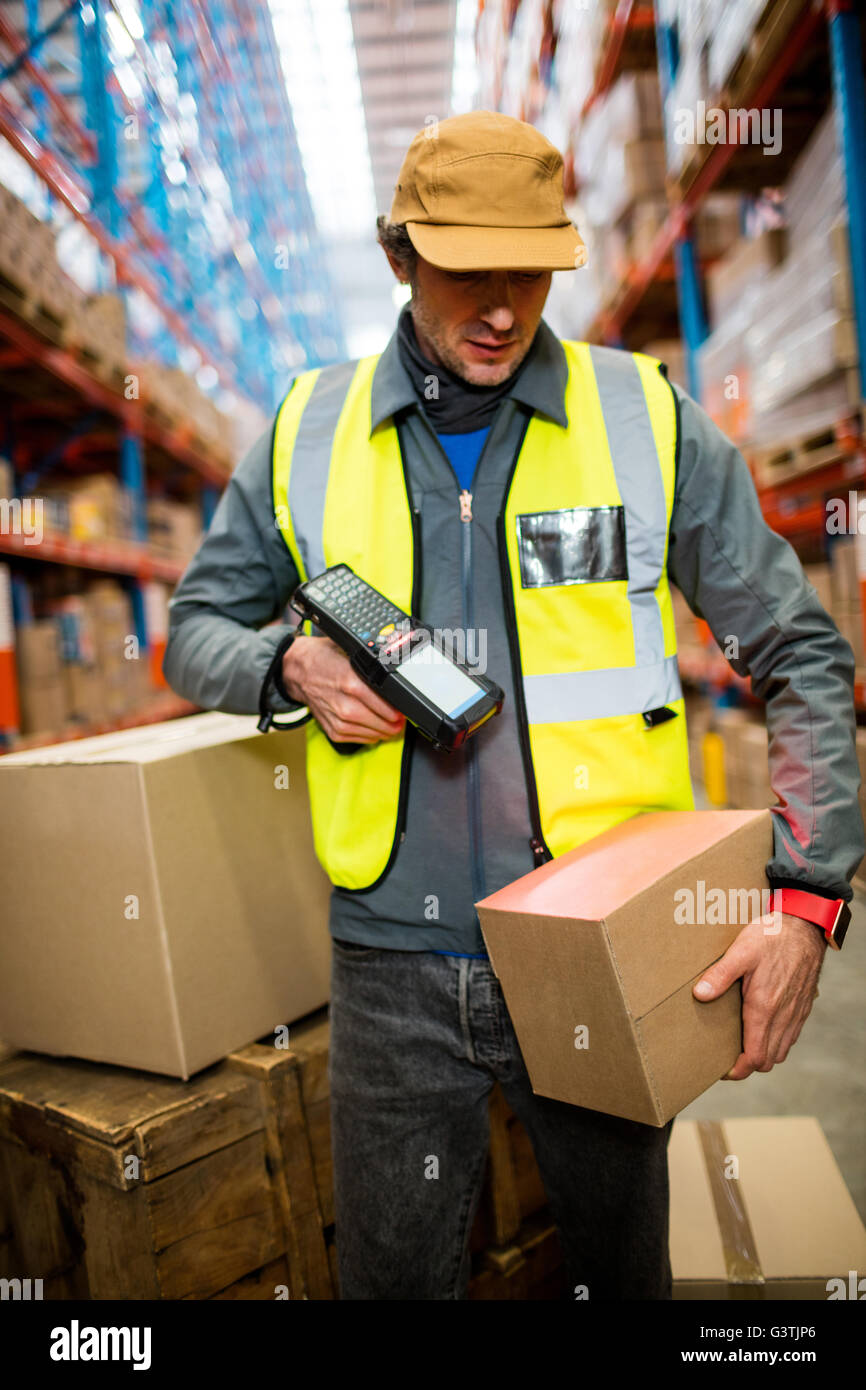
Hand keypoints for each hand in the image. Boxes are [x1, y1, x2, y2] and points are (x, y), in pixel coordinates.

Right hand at [283, 634, 405, 743]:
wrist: (298, 671)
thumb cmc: (324, 659)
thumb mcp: (350, 653)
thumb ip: (372, 664)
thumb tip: (396, 669)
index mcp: (351, 681)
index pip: (386, 704)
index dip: (399, 708)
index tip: (404, 707)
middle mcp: (344, 704)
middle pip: (382, 722)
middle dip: (396, 722)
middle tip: (401, 718)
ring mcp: (338, 720)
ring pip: (373, 733)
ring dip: (386, 730)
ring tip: (391, 723)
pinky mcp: (333, 731)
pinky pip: (361, 739)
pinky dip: (371, 735)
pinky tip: (374, 727)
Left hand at [692, 914, 825, 1080]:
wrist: (805, 927)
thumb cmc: (771, 937)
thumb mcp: (740, 951)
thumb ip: (720, 975)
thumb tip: (699, 994)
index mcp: (764, 1008)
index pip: (755, 1057)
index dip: (738, 1070)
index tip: (723, 1070)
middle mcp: (783, 1016)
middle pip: (768, 1060)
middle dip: (748, 1065)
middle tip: (728, 1058)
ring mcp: (795, 1012)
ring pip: (781, 1051)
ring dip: (763, 1054)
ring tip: (743, 1045)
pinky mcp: (803, 1006)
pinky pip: (791, 1036)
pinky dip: (777, 1042)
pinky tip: (763, 1028)